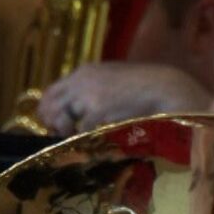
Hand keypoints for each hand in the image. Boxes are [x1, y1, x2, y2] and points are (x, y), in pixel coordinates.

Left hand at [37, 63, 211, 135]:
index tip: (52, 125)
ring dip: (65, 132)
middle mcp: (81, 80)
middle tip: (60, 137)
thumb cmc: (144, 88)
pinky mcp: (97, 108)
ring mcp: (87, 94)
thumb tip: (82, 112)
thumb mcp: (114, 82)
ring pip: (60, 118)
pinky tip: (91, 143)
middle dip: (51, 123)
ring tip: (76, 141)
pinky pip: (79, 129)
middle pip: (49, 104)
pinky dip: (82, 138)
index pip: (52, 90)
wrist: (165, 88)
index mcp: (85, 71)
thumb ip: (95, 91)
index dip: (48, 110)